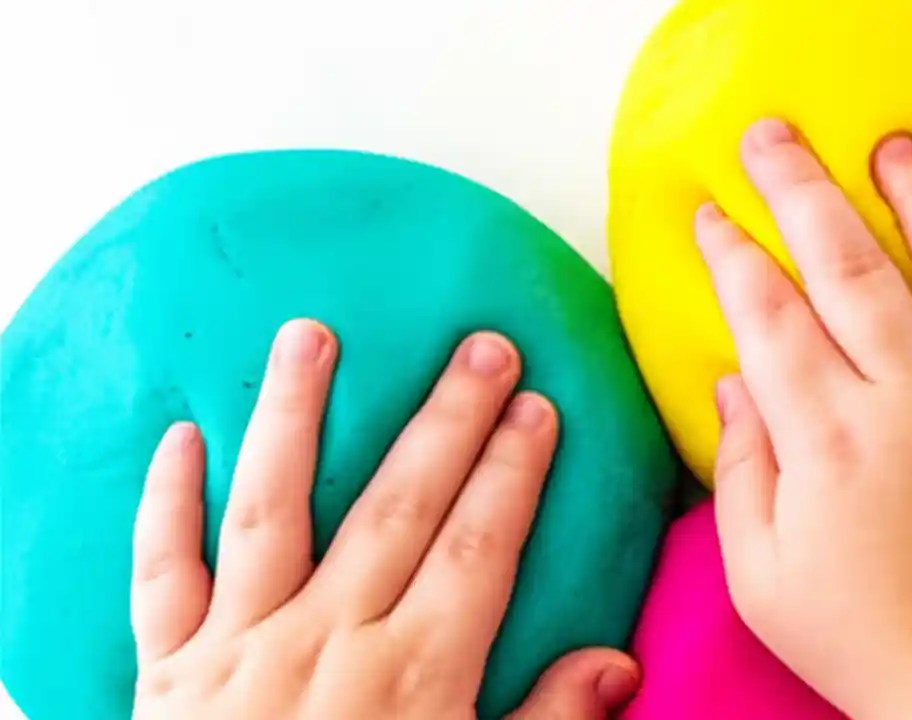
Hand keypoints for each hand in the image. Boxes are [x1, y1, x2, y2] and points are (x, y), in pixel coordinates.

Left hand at [131, 322, 637, 719]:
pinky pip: (161, 576)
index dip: (513, 474)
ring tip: (311, 336)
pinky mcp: (168, 670)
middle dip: (446, 422)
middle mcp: (327, 641)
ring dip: (294, 419)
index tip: (538, 409)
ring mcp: (241, 647)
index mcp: (412, 676)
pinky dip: (163, 506)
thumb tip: (616, 662)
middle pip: (398, 509)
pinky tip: (179, 436)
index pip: (479, 548)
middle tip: (481, 347)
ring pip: (270, 510)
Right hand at [699, 120, 911, 718]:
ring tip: (899, 150)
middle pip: (851, 267)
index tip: (715, 212)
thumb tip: (733, 383)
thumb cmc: (876, 649)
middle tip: (775, 139)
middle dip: (802, 188)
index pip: (769, 315)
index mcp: (834, 442)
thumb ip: (743, 468)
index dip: (734, 252)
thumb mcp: (765, 576)